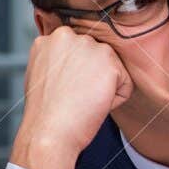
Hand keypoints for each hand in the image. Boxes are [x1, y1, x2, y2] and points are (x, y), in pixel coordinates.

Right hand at [9, 27, 132, 168]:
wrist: (49, 132)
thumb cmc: (46, 113)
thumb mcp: (43, 74)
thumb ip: (58, 59)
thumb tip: (75, 62)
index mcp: (50, 38)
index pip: (81, 53)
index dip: (76, 76)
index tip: (65, 90)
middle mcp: (69, 35)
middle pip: (98, 58)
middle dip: (91, 79)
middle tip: (73, 97)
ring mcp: (89, 45)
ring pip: (112, 69)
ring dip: (103, 89)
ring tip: (81, 100)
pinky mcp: (108, 61)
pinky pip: (125, 84)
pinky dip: (115, 100)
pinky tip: (93, 105)